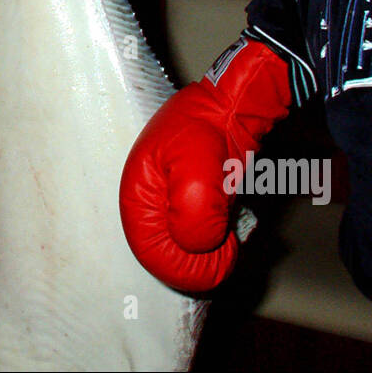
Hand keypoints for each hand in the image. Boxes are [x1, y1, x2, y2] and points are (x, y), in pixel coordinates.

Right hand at [120, 36, 290, 290]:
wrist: (231, 106)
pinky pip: (201, 234)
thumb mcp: (196, 173)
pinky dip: (220, 236)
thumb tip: (199, 246)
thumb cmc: (206, 130)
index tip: (214, 262)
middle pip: (168, 254)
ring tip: (233, 230)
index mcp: (136, 197)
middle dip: (201, 257)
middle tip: (229, 245)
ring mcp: (170, 203)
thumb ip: (193, 216)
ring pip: (187, 247)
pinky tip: (235, 224)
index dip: (181, 266)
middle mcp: (148, 205)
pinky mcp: (190, 202)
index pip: (148, 253)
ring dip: (213, 248)